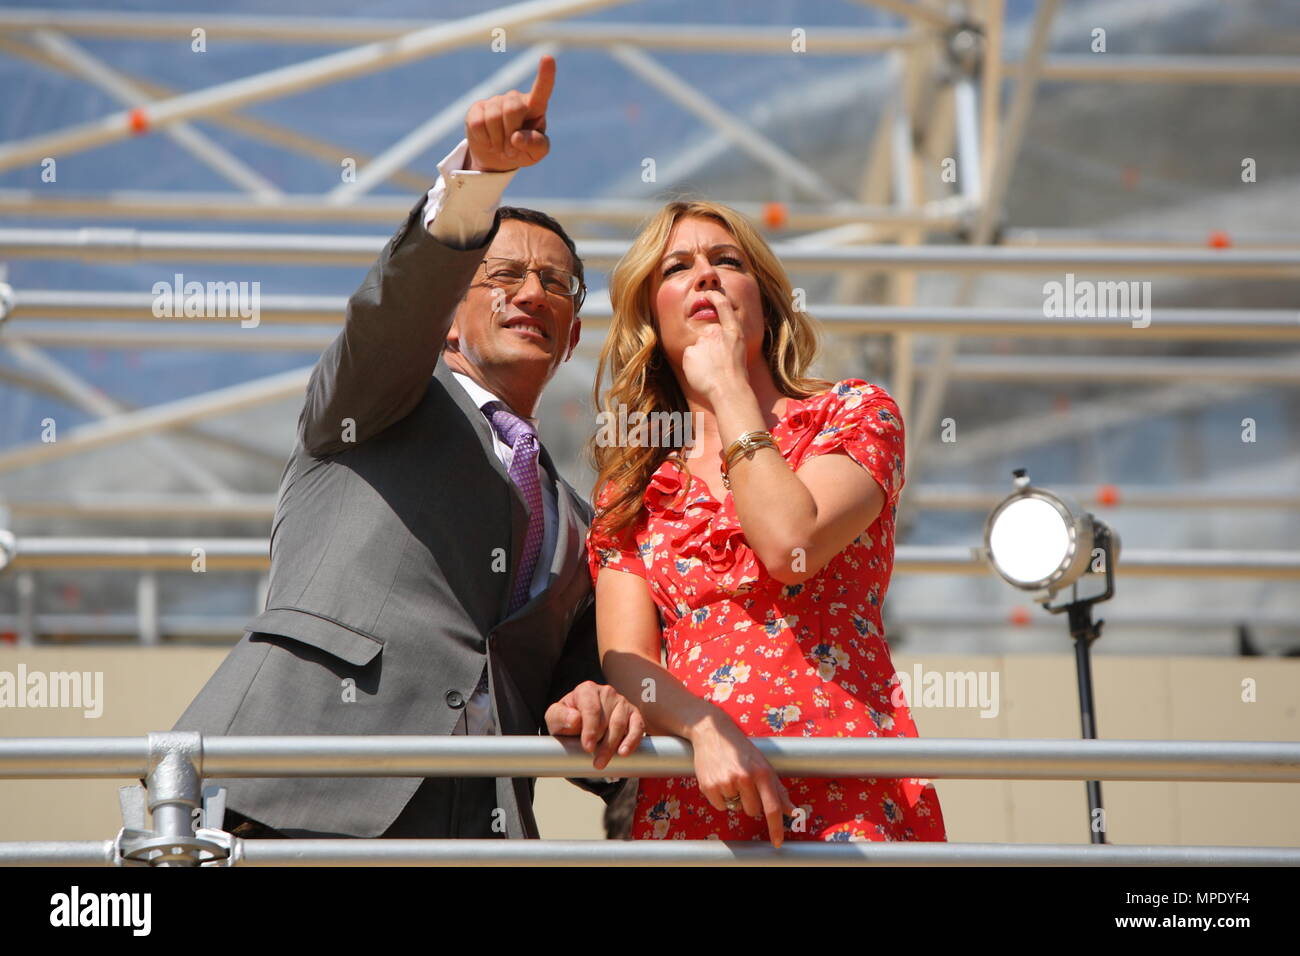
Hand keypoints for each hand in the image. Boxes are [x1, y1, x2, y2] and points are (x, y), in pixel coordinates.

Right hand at [464, 54, 554, 172]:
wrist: (498, 158)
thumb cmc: (522, 151)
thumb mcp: (536, 154)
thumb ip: (536, 146)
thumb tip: (518, 136)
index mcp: (535, 107)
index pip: (542, 89)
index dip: (545, 75)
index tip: (548, 58)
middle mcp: (516, 99)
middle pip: (512, 108)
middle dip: (511, 132)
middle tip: (511, 149)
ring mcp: (496, 101)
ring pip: (493, 118)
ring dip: (498, 140)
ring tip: (501, 146)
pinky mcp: (477, 108)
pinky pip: (478, 124)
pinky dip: (484, 139)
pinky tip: (488, 140)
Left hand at [545, 680, 645, 771]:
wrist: (579, 725)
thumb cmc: (567, 720)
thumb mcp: (555, 717)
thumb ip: (559, 716)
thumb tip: (575, 719)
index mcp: (587, 690)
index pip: (591, 709)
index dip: (590, 729)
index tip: (587, 747)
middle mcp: (606, 692)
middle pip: (607, 719)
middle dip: (602, 743)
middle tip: (596, 762)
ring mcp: (621, 702)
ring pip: (621, 724)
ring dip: (613, 746)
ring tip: (604, 762)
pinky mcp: (633, 714)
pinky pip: (637, 727)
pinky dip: (632, 740)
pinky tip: (624, 752)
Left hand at [679, 289, 747, 401]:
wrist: (729, 390)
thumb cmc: (736, 377)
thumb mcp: (738, 353)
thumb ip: (725, 343)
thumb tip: (713, 346)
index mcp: (733, 332)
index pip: (723, 306)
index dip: (715, 297)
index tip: (708, 293)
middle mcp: (717, 333)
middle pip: (707, 337)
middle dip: (708, 350)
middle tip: (716, 367)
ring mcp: (702, 341)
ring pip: (697, 349)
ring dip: (701, 360)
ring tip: (710, 373)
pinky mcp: (690, 352)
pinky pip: (689, 358)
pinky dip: (693, 366)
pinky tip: (701, 374)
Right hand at [688, 710, 795, 846]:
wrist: (712, 732)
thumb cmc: (741, 749)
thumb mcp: (763, 764)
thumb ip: (778, 789)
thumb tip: (792, 811)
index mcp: (762, 772)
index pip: (772, 807)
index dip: (776, 827)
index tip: (777, 843)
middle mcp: (744, 778)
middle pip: (752, 811)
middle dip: (749, 802)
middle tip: (743, 783)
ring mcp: (725, 782)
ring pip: (735, 808)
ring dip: (734, 798)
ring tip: (730, 777)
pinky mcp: (709, 786)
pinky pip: (720, 806)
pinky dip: (720, 797)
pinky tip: (719, 779)